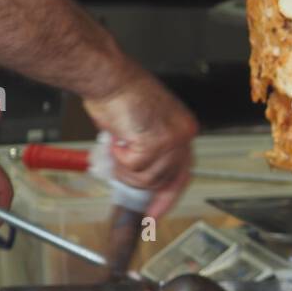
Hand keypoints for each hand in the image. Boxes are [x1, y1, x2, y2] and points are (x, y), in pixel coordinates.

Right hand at [82, 65, 198, 219]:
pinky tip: (117, 139)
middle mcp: (183, 135)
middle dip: (140, 185)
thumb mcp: (142, 127)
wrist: (108, 78)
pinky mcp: (155, 143)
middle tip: (122, 181)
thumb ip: (147, 150)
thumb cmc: (119, 95)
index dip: (168, 195)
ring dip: (125, 168)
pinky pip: (134, 168)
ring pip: (148, 178)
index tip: (155, 213)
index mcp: (183, 129)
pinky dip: (119, 158)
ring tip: (117, 146)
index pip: (182, 172)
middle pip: (166, 179)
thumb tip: (140, 176)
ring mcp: (171, 140)